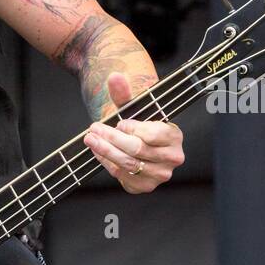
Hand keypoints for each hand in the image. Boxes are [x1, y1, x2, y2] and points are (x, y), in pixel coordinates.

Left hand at [83, 72, 184, 192]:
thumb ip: (124, 94)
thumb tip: (114, 77)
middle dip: (111, 138)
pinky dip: (107, 163)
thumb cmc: (139, 125)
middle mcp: (172, 157)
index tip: (118, 123)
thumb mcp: (133, 108)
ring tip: (90, 139)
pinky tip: (98, 153)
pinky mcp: (145, 186)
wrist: (139, 146)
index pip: (152, 134)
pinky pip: (122, 176)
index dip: (131, 128)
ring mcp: (160, 175)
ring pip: (127, 163)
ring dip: (104, 151)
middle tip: (93, 128)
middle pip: (137, 149)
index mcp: (175, 136)